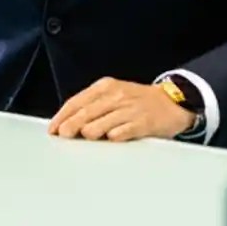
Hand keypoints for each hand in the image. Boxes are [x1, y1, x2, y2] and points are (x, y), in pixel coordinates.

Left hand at [48, 77, 194, 141]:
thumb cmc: (138, 101)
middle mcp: (116, 96)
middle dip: (71, 124)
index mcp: (105, 87)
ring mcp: (130, 109)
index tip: (53, 128)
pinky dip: (115, 136)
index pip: (77, 101)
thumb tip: (67, 121)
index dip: (62, 116)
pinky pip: (125, 130)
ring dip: (91, 131)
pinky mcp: (144, 122)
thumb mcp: (113, 94)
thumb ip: (92, 105)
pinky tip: (109, 139)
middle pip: (87, 112)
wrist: (173, 101)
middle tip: (62, 135)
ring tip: (84, 137)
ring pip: (103, 121)